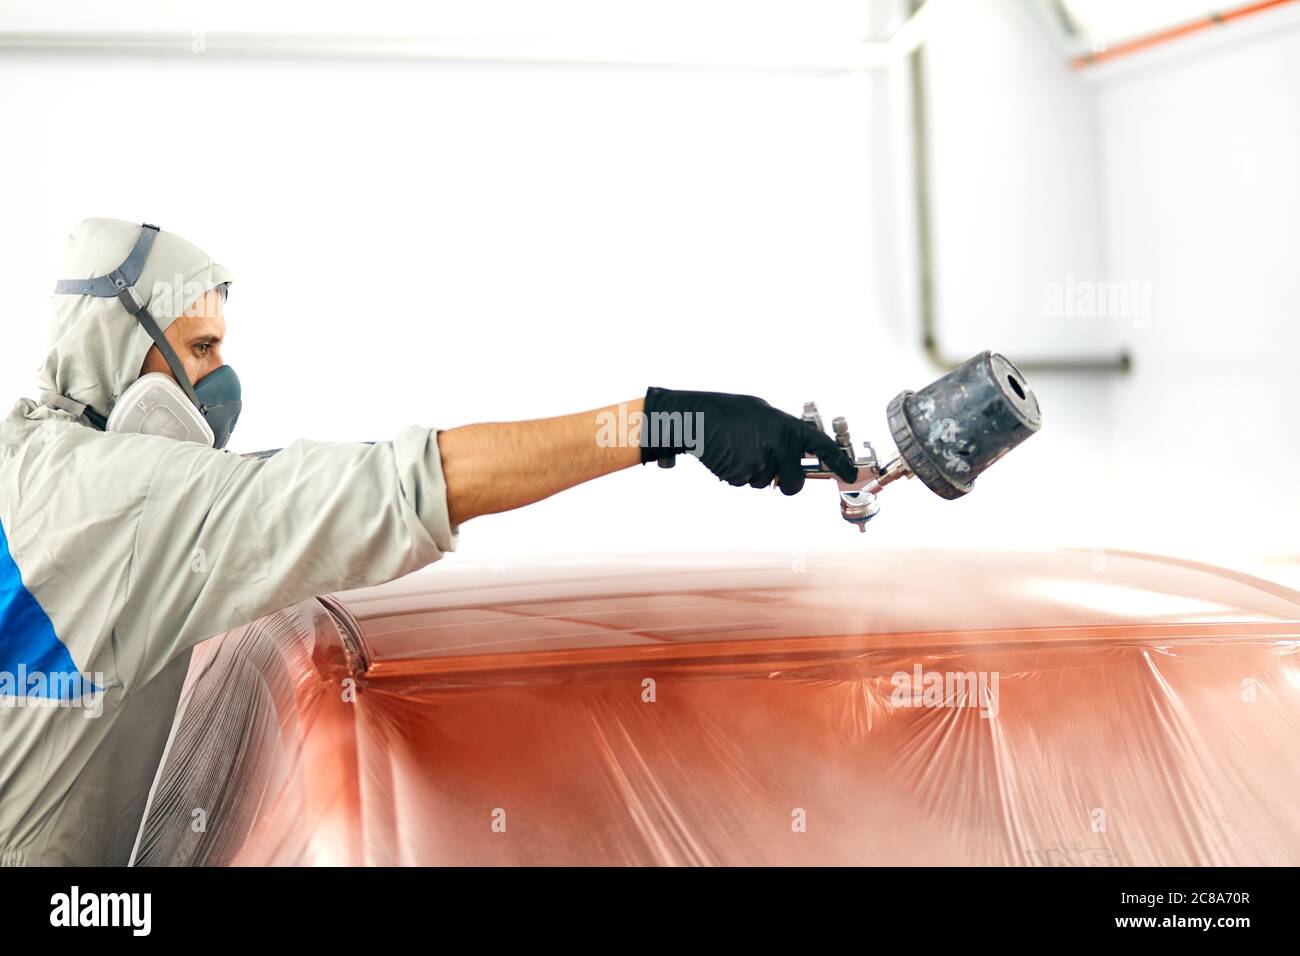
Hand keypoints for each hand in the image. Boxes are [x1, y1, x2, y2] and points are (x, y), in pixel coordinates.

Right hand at [639, 387, 857, 494]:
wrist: (696, 417)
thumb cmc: (729, 411)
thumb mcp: (762, 412)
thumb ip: (782, 432)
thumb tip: (795, 453)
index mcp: (787, 427)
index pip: (821, 446)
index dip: (838, 461)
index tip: (850, 473)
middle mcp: (778, 447)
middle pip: (794, 484)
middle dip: (788, 486)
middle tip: (780, 479)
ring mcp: (759, 463)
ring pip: (765, 483)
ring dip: (754, 473)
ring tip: (738, 449)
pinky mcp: (739, 476)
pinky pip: (744, 482)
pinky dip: (736, 473)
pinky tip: (726, 455)